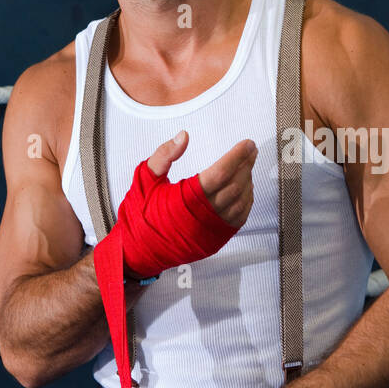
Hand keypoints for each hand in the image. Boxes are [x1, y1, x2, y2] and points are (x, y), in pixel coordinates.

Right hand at [112, 130, 253, 279]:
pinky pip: (239, 218)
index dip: (237, 156)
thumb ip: (164, 155)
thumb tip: (184, 136)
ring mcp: (212, 231)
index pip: (221, 173)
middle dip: (246, 165)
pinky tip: (244, 187)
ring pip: (241, 202)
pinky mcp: (217, 240)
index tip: (247, 143)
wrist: (138, 251)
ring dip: (247, 181)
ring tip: (247, 165)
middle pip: (235, 186)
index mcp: (186, 199)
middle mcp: (203, 217)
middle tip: (251, 150)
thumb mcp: (145, 178)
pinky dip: (246, 200)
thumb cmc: (140, 214)